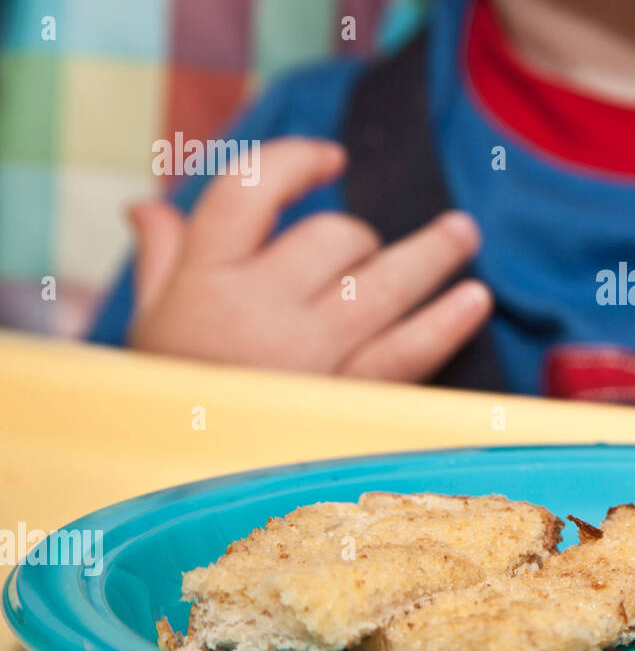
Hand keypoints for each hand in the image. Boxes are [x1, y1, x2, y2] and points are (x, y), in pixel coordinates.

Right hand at [127, 138, 492, 381]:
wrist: (182, 490)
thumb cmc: (171, 399)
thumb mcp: (151, 327)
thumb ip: (161, 260)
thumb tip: (144, 205)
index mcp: (200, 282)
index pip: (247, 189)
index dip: (296, 161)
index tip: (332, 160)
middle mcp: (253, 314)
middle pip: (332, 238)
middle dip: (357, 238)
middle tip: (365, 251)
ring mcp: (306, 360)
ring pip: (384, 285)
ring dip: (433, 253)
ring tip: (463, 233)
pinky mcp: (348, 406)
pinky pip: (409, 353)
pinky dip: (446, 323)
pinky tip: (474, 298)